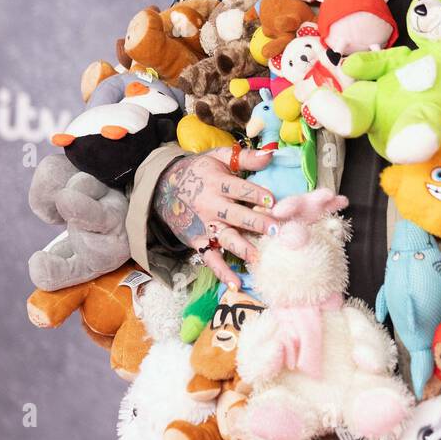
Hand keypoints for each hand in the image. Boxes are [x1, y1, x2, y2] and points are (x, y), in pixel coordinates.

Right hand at [153, 147, 274, 287]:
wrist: (164, 187)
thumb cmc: (200, 171)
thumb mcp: (219, 157)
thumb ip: (246, 157)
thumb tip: (272, 154)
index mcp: (217, 182)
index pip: (239, 189)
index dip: (257, 194)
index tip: (274, 201)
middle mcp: (210, 205)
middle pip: (235, 215)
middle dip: (256, 223)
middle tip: (276, 231)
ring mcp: (204, 226)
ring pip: (226, 238)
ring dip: (244, 249)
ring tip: (261, 258)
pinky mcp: (198, 242)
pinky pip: (211, 259)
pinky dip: (222, 273)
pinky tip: (237, 284)